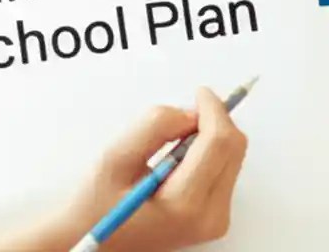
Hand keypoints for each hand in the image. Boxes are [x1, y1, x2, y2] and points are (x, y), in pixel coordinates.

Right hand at [37, 87, 248, 250]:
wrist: (94, 246)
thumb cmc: (96, 208)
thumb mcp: (114, 159)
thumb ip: (154, 127)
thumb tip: (190, 112)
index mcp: (185, 204)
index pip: (218, 142)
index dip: (213, 110)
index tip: (200, 93)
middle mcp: (209, 216)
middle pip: (234, 147)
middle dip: (214, 121)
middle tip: (184, 113)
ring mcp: (216, 220)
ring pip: (233, 156)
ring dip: (210, 136)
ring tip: (170, 145)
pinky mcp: (216, 218)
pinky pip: (225, 169)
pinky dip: (209, 153)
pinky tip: (178, 160)